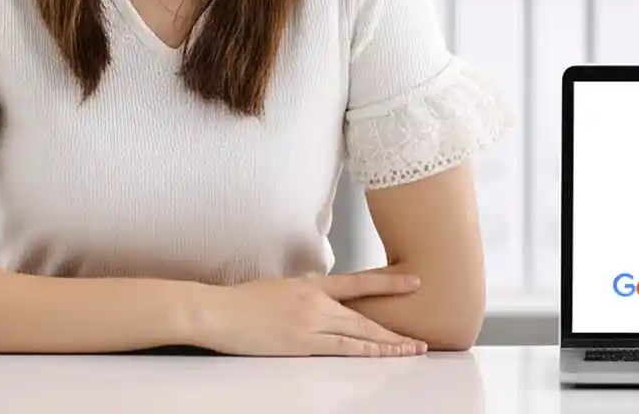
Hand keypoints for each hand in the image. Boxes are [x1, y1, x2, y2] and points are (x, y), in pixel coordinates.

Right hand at [193, 272, 427, 356]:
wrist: (218, 310)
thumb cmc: (244, 301)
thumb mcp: (283, 286)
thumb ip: (308, 291)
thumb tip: (324, 298)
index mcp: (313, 284)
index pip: (359, 282)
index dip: (389, 284)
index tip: (415, 282)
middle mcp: (318, 301)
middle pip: (365, 317)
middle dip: (395, 329)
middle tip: (420, 337)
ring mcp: (311, 323)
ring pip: (358, 334)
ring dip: (387, 344)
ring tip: (411, 350)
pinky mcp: (300, 343)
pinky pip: (340, 349)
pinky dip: (363, 352)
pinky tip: (379, 356)